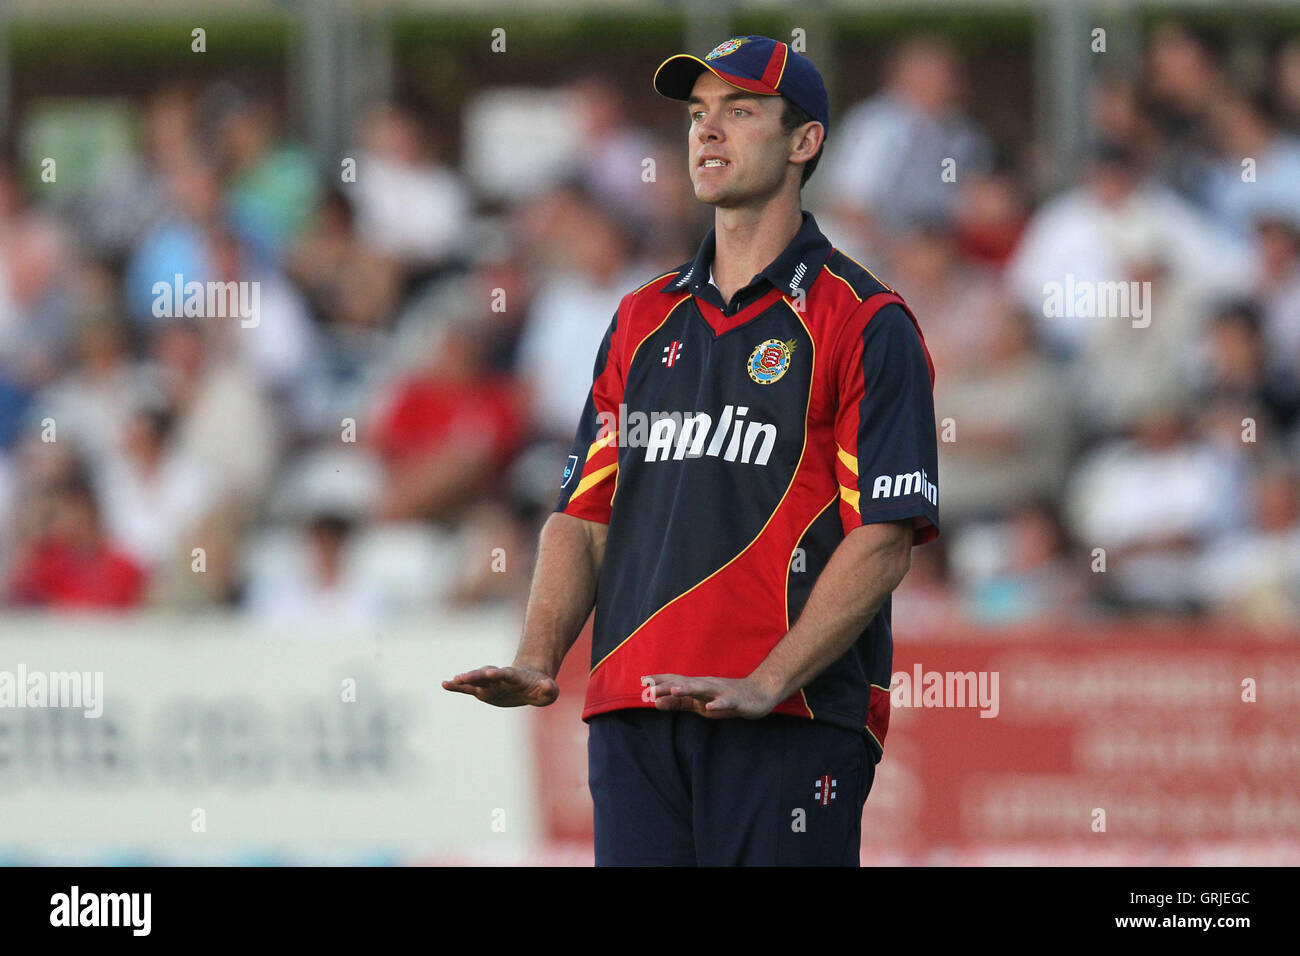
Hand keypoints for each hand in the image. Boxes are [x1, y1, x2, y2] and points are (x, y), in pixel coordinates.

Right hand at [442, 665, 558, 706]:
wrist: (529, 682)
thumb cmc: (539, 688)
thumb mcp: (549, 691)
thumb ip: (549, 690)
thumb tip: (546, 686)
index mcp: (515, 678)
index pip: (507, 675)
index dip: (500, 674)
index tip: (491, 672)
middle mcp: (499, 678)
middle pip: (485, 675)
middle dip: (474, 676)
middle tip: (461, 676)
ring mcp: (490, 683)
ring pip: (475, 680)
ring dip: (464, 681)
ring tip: (450, 682)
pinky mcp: (483, 690)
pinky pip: (468, 689)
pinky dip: (457, 687)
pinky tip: (444, 684)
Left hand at [641, 673, 779, 718]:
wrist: (759, 693)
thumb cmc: (726, 697)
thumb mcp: (700, 703)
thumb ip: (679, 703)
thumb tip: (656, 702)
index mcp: (698, 686)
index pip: (676, 681)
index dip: (660, 681)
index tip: (642, 681)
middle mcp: (707, 685)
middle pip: (685, 684)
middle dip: (667, 685)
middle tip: (650, 687)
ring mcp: (721, 691)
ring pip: (702, 689)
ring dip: (688, 689)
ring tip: (673, 690)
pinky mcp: (735, 700)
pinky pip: (726, 702)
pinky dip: (717, 704)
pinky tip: (710, 708)